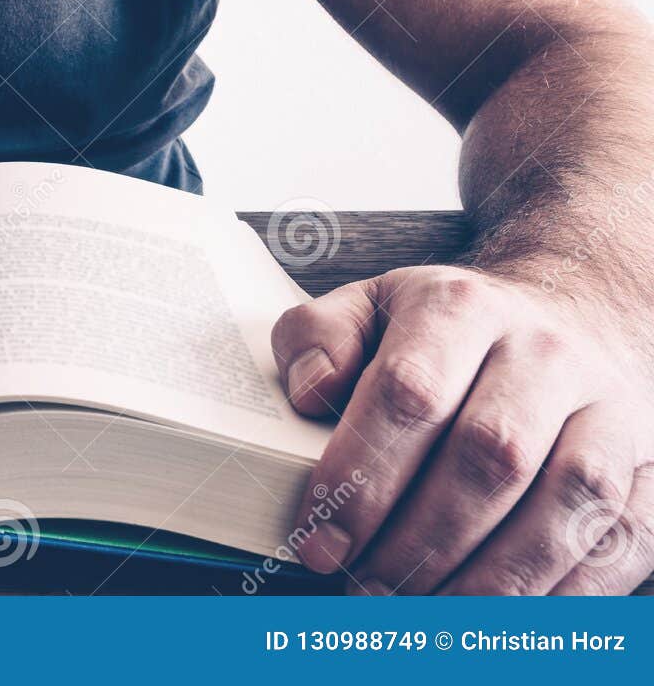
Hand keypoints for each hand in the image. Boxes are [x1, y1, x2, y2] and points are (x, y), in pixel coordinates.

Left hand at [271, 265, 653, 593]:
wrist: (568, 314)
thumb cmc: (445, 331)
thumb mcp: (368, 307)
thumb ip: (317, 338)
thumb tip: (311, 394)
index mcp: (461, 308)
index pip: (409, 391)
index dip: (361, 475)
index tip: (321, 537)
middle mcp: (545, 353)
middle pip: (491, 456)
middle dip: (419, 540)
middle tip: (365, 588)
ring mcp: (610, 409)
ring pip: (567, 503)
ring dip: (492, 579)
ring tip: (424, 616)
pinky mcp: (653, 465)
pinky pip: (629, 539)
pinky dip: (570, 594)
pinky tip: (505, 622)